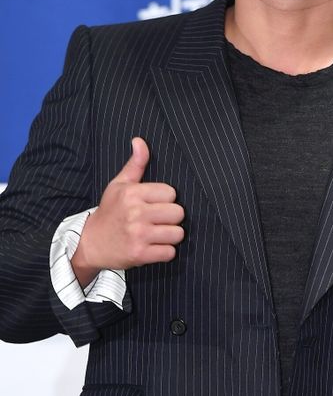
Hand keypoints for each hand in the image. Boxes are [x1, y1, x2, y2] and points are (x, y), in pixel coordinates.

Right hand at [71, 137, 184, 285]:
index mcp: (132, 194)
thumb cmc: (110, 211)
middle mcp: (136, 213)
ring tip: (157, 233)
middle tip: (158, 220)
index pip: (171, 193)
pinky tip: (154, 247)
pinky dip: (165, 251)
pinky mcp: (139, 255)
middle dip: (171, 218)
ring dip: (170, 236)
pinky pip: (170, 252)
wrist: (91, 243)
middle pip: (178, 213)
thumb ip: (136, 164)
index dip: (166, 199)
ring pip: (177, 233)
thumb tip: (140, 140)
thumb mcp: (119, 184)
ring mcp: (138, 235)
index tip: (155, 204)